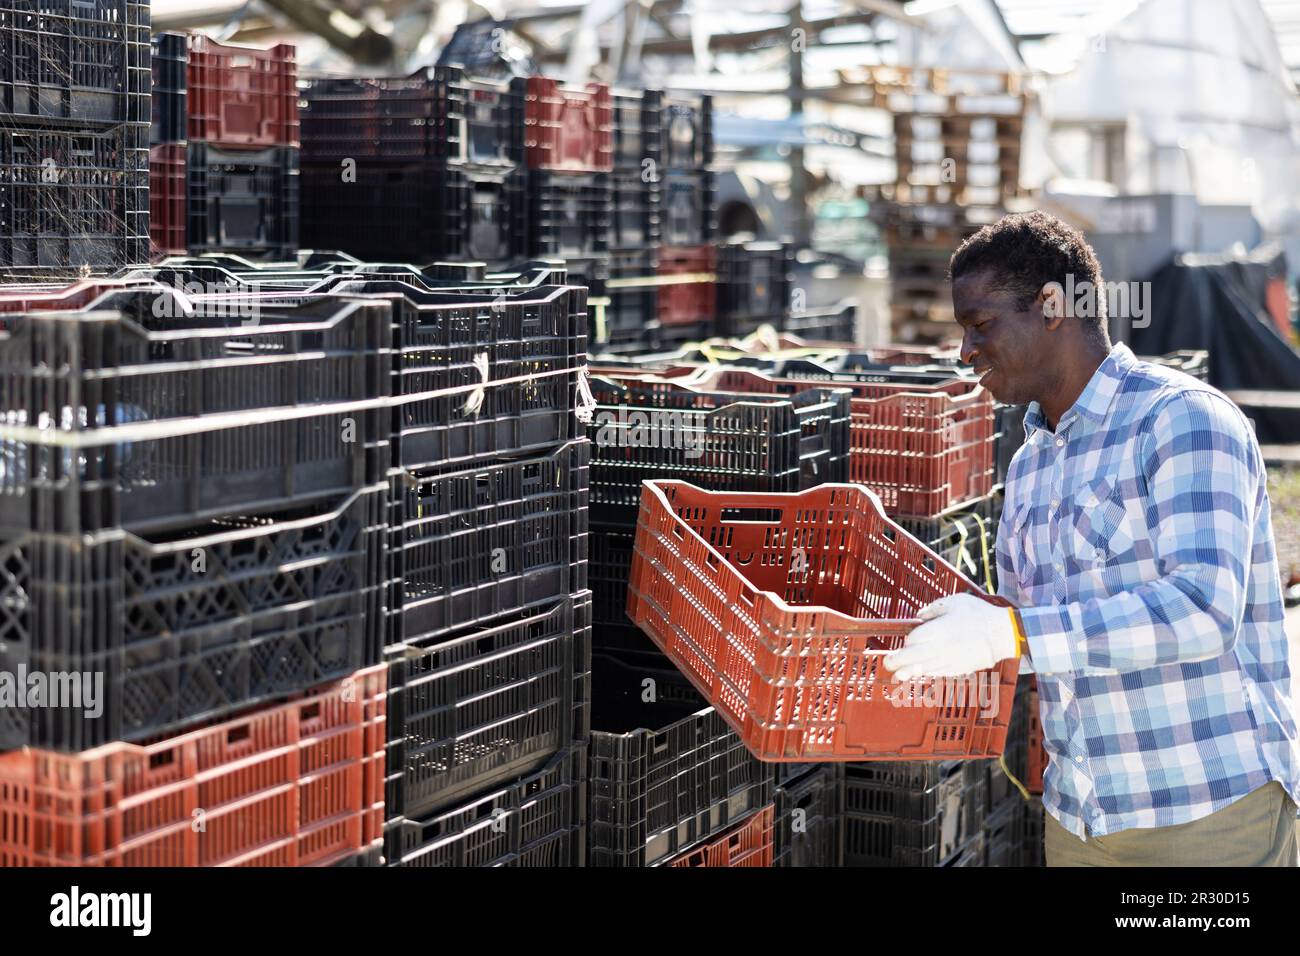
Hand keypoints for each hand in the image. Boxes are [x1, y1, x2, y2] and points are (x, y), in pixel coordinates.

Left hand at [884, 594, 1019, 680]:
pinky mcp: (957, 669)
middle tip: (888, 665)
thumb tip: (919, 616)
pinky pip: (937, 672)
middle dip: (897, 662)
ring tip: (898, 676)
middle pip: (912, 658)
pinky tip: (921, 674)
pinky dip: (926, 674)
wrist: (1002, 634)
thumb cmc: (978, 615)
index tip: (904, 642)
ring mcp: (948, 661)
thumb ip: (933, 610)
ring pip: (923, 669)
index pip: (912, 640)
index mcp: (935, 630)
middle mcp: (938, 648)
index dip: (906, 642)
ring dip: (908, 673)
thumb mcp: (953, 602)